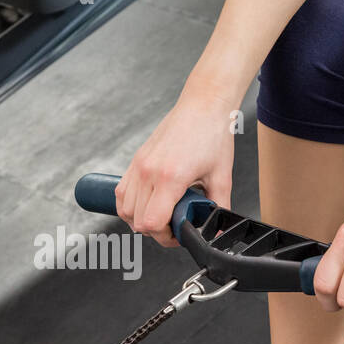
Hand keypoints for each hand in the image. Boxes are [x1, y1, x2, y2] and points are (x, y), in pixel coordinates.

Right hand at [117, 86, 240, 246]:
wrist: (203, 105)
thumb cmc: (212, 134)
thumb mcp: (222, 176)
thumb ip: (218, 207)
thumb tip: (216, 228)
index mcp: (170, 177)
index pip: (151, 223)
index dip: (165, 237)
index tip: (179, 234)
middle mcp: (148, 172)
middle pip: (136, 221)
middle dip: (156, 230)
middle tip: (175, 225)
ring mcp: (138, 165)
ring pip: (124, 210)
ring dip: (140, 219)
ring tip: (162, 215)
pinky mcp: (135, 160)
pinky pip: (121, 193)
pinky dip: (131, 205)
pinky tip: (148, 203)